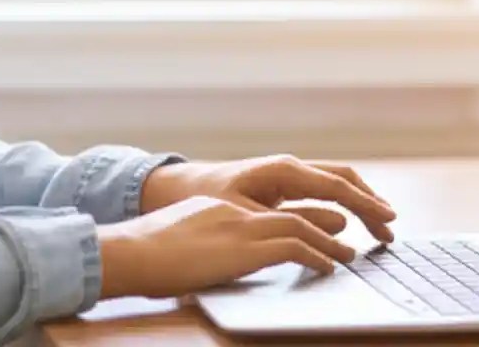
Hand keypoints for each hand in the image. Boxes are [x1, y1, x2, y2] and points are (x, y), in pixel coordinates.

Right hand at [98, 195, 356, 298]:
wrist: (131, 251)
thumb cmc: (143, 256)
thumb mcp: (179, 245)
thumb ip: (200, 247)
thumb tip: (204, 262)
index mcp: (219, 210)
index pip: (268, 213)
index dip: (296, 221)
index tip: (314, 231)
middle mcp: (235, 213)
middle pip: (292, 215)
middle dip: (323, 226)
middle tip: (345, 238)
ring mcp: (241, 228)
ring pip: (300, 228)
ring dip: (328, 242)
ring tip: (347, 255)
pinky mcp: (245, 249)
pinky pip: (294, 248)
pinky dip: (316, 256)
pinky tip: (328, 267)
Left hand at [140, 155, 395, 242]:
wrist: (179, 187)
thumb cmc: (208, 199)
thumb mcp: (248, 214)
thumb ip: (295, 220)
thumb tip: (339, 224)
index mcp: (283, 170)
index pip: (336, 186)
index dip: (365, 204)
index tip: (388, 220)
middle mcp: (290, 167)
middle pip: (343, 180)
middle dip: (369, 202)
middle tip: (391, 229)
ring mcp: (288, 174)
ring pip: (336, 184)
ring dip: (360, 203)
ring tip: (380, 227)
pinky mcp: (284, 185)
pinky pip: (322, 192)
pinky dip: (343, 204)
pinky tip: (353, 221)